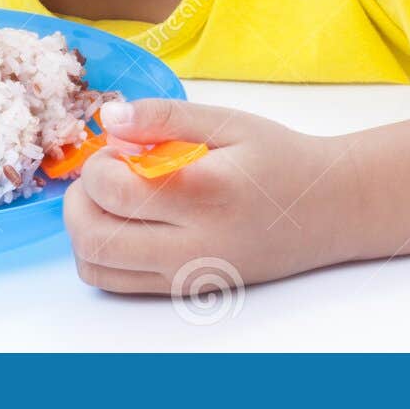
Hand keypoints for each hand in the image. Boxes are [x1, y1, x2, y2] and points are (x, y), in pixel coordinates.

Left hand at [63, 98, 352, 293]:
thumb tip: (108, 119)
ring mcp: (187, 277)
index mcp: (205, 195)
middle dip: (80, 198)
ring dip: (85, 227)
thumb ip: (163, 117)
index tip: (121, 147)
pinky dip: (102, 253)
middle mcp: (193, 247)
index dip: (100, 163)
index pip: (114, 190)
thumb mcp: (226, 121)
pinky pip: (116, 283)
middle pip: (93, 237)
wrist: (329, 211)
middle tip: (107, 172)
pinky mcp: (185, 291)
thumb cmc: (278, 160)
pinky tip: (128, 222)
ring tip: (115, 197)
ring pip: (95, 267)